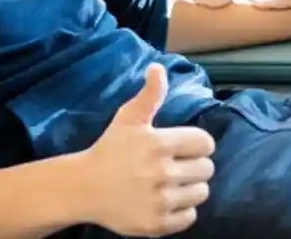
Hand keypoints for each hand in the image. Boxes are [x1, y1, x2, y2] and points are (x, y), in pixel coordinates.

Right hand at [77, 65, 214, 236]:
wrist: (83, 187)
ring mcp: (160, 200)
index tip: (183, 147)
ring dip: (190, 188)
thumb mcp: (127, 119)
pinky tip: (164, 201)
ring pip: (201, 193)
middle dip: (193, 165)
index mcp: (158, 143)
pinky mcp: (157, 223)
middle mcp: (161, 172)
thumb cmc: (109, 150)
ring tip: (170, 183)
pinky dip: (181, 210)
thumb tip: (158, 68)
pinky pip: (190, 216)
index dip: (197, 144)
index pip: (205, 143)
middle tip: (174, 166)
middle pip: (206, 169)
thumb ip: (149, 95)